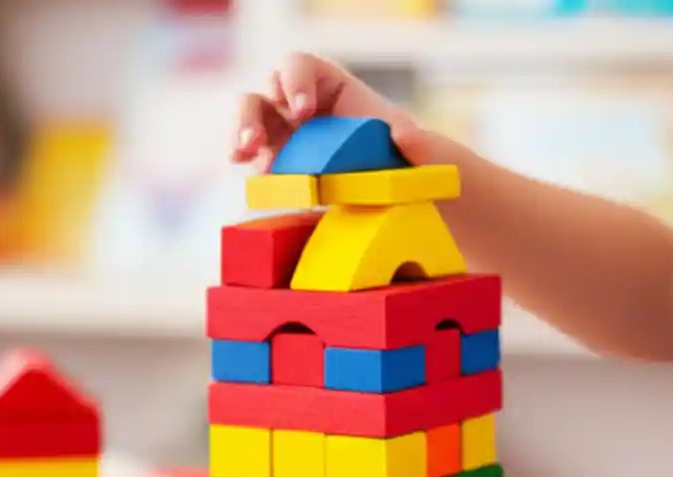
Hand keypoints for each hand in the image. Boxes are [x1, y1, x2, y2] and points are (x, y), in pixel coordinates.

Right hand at [231, 52, 438, 169]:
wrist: (418, 213)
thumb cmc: (422, 173)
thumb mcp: (432, 155)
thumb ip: (423, 143)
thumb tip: (404, 134)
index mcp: (336, 91)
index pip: (302, 67)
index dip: (295, 81)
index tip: (303, 112)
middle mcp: (306, 112)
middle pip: (266, 94)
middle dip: (253, 113)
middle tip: (254, 140)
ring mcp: (290, 143)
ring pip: (252, 124)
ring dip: (241, 134)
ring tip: (240, 155)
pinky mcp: (283, 177)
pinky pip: (257, 166)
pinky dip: (251, 171)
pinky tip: (256, 184)